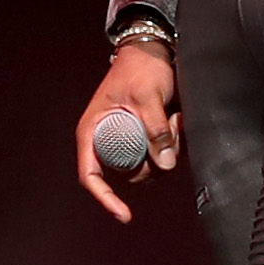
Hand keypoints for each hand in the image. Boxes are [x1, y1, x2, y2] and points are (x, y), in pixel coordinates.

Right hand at [76, 41, 180, 222]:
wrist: (151, 49)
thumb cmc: (140, 68)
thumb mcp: (148, 98)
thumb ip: (156, 131)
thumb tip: (165, 165)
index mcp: (93, 131)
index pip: (90, 175)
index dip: (104, 198)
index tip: (124, 215)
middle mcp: (105, 139)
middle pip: (127, 174)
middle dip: (152, 163)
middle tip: (169, 131)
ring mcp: (124, 138)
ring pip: (146, 166)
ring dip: (165, 151)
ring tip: (172, 119)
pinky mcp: (140, 136)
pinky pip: (156, 155)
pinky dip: (169, 144)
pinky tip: (174, 119)